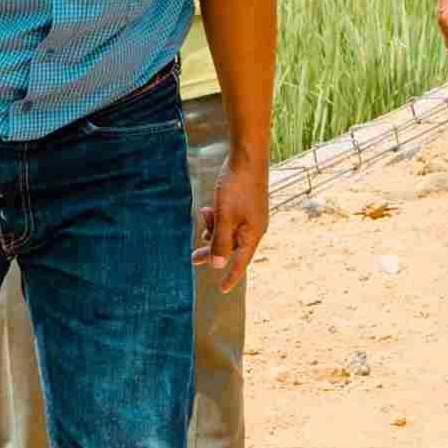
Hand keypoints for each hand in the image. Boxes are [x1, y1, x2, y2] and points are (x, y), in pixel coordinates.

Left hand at [195, 157, 268, 288]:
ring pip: (229, 231)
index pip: (241, 262)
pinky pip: (230, 219)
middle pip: (231, 247)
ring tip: (204, 215)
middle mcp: (254, 228)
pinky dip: (218, 217)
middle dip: (213, 250)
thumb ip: (221, 242)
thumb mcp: (224, 216)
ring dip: (214, 228)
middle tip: (193, 259)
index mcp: (253, 234)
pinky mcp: (246, 205)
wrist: (247, 157)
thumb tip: (218, 266)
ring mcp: (251, 216)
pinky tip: (209, 208)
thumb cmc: (236, 187)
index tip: (223, 290)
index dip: (231, 276)